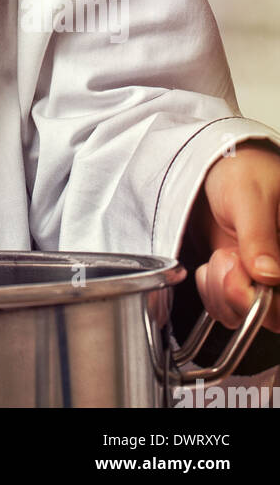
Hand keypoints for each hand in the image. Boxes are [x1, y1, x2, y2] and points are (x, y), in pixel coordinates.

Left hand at [186, 140, 279, 333]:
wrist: (215, 169)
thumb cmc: (241, 169)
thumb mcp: (248, 194)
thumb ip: (258, 234)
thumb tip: (268, 274)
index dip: (272, 301)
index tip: (244, 277)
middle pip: (277, 315)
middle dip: (241, 295)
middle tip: (225, 260)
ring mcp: (269, 280)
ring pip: (252, 316)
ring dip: (224, 294)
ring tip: (220, 257)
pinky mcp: (246, 283)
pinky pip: (232, 309)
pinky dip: (214, 295)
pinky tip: (212, 267)